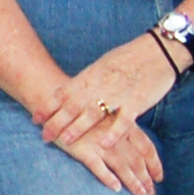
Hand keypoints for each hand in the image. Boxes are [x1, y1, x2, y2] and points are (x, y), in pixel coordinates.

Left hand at [34, 38, 180, 153]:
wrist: (159, 50)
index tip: (35, 119)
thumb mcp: (102, 65)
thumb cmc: (129, 58)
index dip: (48, 106)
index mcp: (90, 76)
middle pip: (73, 106)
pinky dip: (113, 133)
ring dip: (78, 127)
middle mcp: (100, 86)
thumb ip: (87, 81)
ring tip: (65, 141)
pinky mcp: (137, 103)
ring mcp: (118, 95)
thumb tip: (70, 93)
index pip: (63, 92)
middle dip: (56, 122)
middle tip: (44, 136)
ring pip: (93, 113)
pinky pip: (123, 121)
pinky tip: (104, 144)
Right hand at [52, 108, 163, 194]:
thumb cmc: (79, 104)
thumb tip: (129, 140)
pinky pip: (98, 167)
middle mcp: (115, 134)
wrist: (53, 97)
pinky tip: (116, 188)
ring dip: (134, 182)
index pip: (146, 147)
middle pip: (137, 160)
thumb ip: (118, 124)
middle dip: (146, 179)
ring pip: (123, 165)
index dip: (154, 164)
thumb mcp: (105, 110)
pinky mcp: (82, 149)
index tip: (159, 177)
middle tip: (151, 194)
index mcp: (123, 124)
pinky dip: (108, 178)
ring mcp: (100, 142)